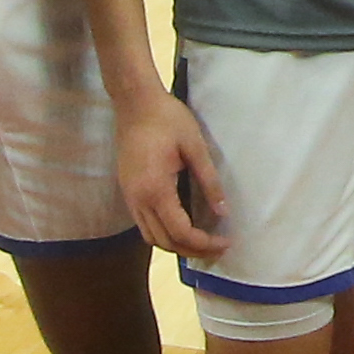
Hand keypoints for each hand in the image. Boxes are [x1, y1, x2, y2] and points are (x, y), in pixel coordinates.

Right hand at [115, 94, 228, 262]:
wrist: (135, 103)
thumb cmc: (167, 119)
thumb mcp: (195, 147)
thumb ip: (209, 181)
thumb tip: (222, 211)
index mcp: (155, 190)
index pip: (180, 231)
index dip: (204, 243)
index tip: (226, 242)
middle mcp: (138, 200)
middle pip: (164, 241)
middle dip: (192, 250)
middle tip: (218, 248)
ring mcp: (130, 197)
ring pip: (151, 236)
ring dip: (176, 245)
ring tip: (202, 243)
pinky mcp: (128, 191)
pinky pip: (144, 224)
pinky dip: (163, 233)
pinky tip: (182, 227)